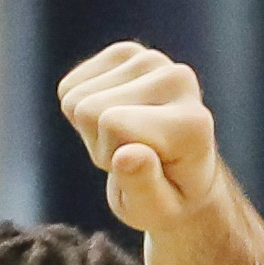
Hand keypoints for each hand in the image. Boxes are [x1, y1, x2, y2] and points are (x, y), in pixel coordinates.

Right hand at [57, 42, 225, 231]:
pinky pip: (69, 87)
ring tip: (126, 142)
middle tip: (132, 159)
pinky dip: (81, 110)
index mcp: (193, 121)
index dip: (111, 157)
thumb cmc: (168, 199)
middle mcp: (178, 78)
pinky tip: (114, 122)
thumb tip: (127, 155)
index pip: (112, 123)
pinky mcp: (127, 53)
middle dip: (101, 143)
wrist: (180, 174)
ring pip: (75, 97)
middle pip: (90, 109)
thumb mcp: (156, 211)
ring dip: (92, 129)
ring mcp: (152, 59)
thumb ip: (143, 187)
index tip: (142, 171)